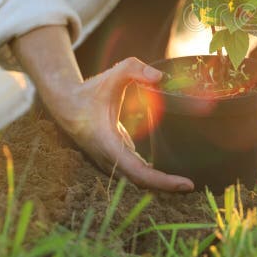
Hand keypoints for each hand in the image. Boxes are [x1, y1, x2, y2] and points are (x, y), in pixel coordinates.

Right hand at [11, 26, 193, 191]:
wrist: (64, 104)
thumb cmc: (89, 91)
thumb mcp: (112, 75)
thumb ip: (134, 69)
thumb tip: (160, 77)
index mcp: (108, 144)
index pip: (138, 173)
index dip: (163, 181)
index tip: (186, 184)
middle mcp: (108, 158)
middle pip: (140, 183)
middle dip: (165, 187)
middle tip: (191, 186)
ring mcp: (110, 160)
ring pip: (136, 181)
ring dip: (158, 184)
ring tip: (184, 184)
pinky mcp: (114, 157)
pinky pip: (133, 173)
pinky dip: (150, 177)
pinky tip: (167, 177)